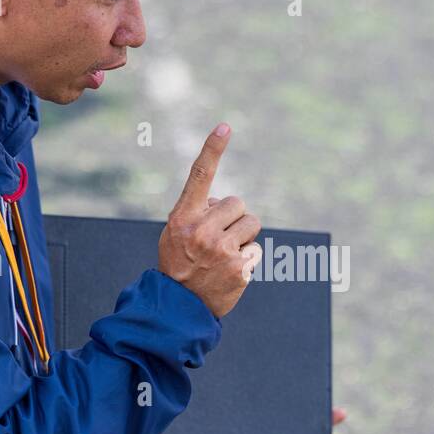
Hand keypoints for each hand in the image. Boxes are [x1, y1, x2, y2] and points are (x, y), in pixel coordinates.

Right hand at [158, 123, 261, 317]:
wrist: (178, 307)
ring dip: (243, 236)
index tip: (225, 125)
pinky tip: (230, 270)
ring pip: (252, 224)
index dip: (212, 149)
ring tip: (224, 254)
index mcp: (183, 217)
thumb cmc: (180, 263)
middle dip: (234, 218)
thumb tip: (231, 204)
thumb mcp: (176, 232)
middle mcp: (201, 230)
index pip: (200, 176)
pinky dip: (248, 258)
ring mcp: (222, 250)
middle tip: (217, 238)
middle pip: (238, 203)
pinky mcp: (240, 268)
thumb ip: (199, 212)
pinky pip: (256, 249)